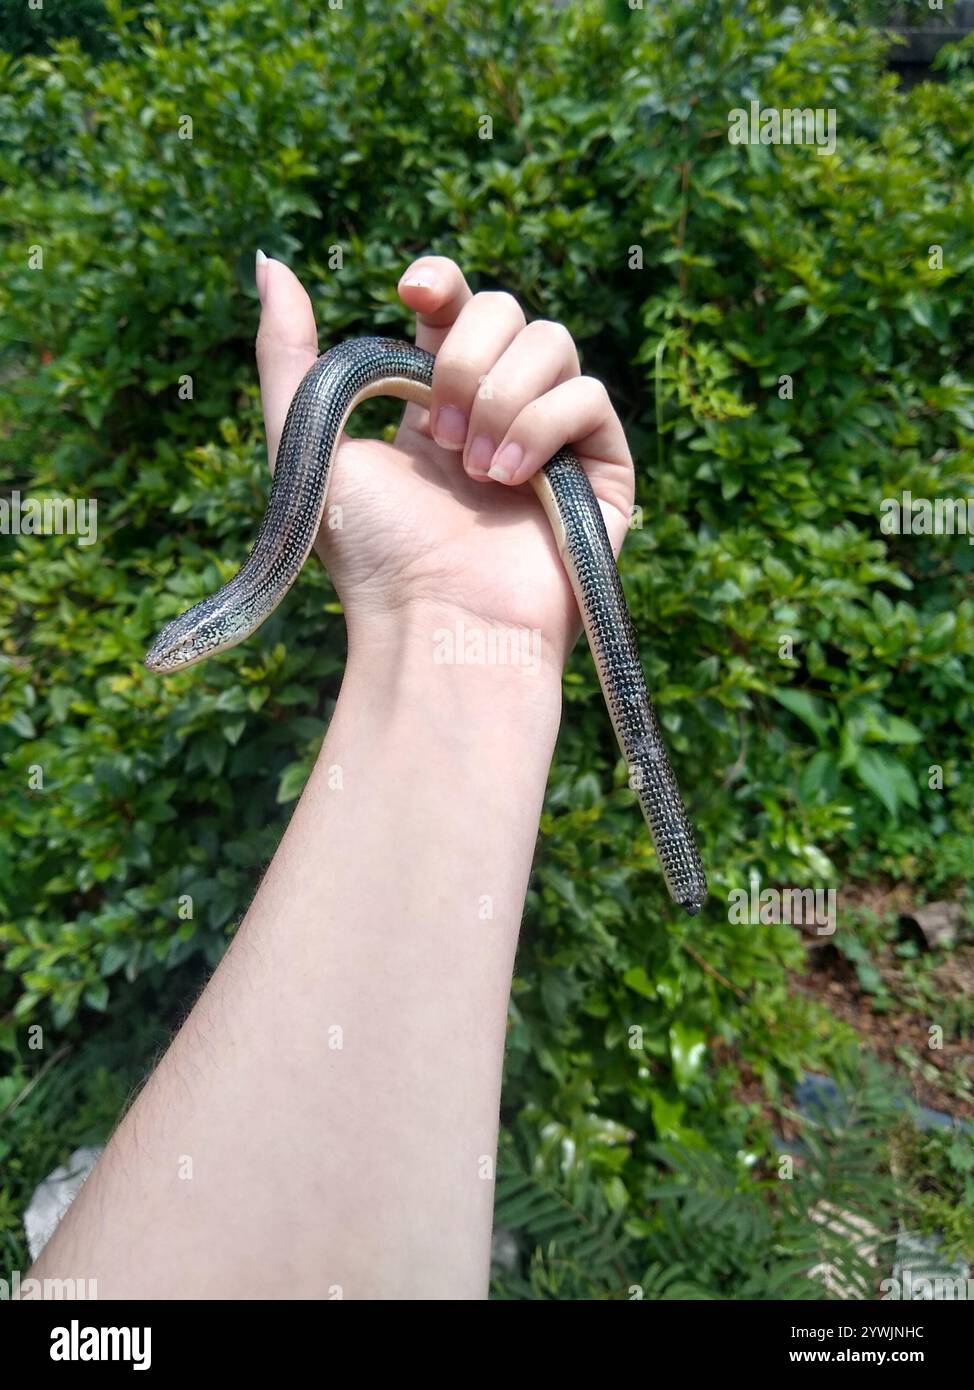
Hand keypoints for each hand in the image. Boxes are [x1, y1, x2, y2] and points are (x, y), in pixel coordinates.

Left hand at [255, 254, 634, 669]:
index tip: (411, 294)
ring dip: (501, 396)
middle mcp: (500, 412)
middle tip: (438, 436)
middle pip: (506, 310)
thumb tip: (270, 262)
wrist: (434, 622)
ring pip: (552, 342)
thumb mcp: (308, 441)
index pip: (457, 307)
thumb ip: (286, 353)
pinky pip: (589, 396)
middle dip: (464, 358)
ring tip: (474, 470)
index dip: (443, 283)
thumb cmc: (370, 552)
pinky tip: (509, 478)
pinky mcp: (603, 472)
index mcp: (437, 401)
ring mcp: (555, 440)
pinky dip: (544, 425)